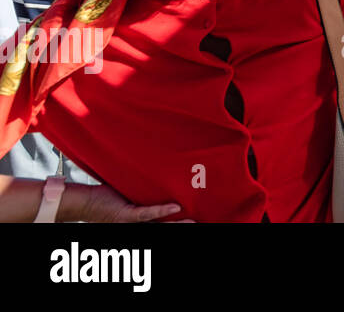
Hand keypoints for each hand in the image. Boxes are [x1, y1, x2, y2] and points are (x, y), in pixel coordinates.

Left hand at [64, 184, 185, 222]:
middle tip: (198, 223)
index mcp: (139, 222)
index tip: (193, 218)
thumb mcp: (129, 196)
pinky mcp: (126, 216)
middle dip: (180, 226)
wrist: (83, 202)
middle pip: (163, 227)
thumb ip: (145, 192)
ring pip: (158, 224)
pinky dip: (162, 211)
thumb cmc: (104, 199)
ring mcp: (131, 222)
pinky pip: (146, 214)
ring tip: (192, 221)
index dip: (176, 222)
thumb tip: (162, 177)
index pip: (161, 223)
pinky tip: (175, 207)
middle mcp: (136, 225)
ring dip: (176, 224)